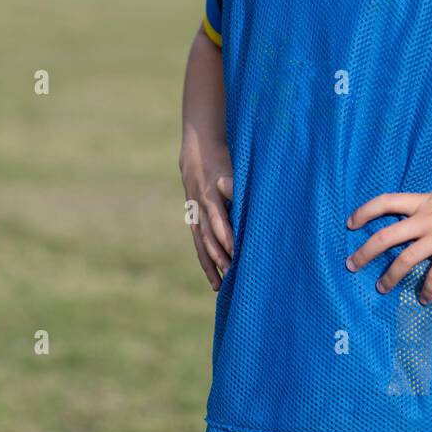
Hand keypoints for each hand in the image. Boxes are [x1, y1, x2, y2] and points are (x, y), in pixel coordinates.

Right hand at [180, 148, 234, 291]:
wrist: (198, 146)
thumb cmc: (221, 156)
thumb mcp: (229, 164)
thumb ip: (233, 183)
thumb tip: (236, 193)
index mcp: (210, 192)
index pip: (218, 219)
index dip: (226, 235)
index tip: (237, 251)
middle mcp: (201, 204)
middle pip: (209, 234)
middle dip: (219, 255)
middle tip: (232, 273)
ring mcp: (196, 211)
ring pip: (202, 242)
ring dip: (211, 263)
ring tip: (220, 285)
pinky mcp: (195, 216)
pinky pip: (199, 241)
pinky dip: (206, 259)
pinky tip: (214, 277)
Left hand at [344, 167, 431, 304]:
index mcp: (422, 201)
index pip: (384, 202)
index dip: (364, 211)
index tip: (350, 223)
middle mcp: (425, 219)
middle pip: (385, 236)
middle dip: (364, 253)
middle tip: (350, 265)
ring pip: (405, 259)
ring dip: (389, 276)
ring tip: (380, 288)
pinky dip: (428, 289)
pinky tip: (424, 299)